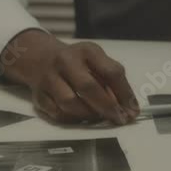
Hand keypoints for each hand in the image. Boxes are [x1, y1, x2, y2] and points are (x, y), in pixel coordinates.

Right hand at [0, 30, 139, 124]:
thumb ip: (111, 81)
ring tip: (98, 117)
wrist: (39, 57)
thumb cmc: (76, 62)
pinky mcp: (38, 94)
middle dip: (107, 107)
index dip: (124, 93)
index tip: (132, 110)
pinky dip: (72, 119)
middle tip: (118, 119)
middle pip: (88, 87)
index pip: (110, 71)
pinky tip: (80, 117)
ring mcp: (48, 77)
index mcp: (86, 51)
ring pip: (70, 103)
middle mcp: (65, 61)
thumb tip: (128, 108)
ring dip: (88, 115)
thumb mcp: (95, 60)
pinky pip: (57, 113)